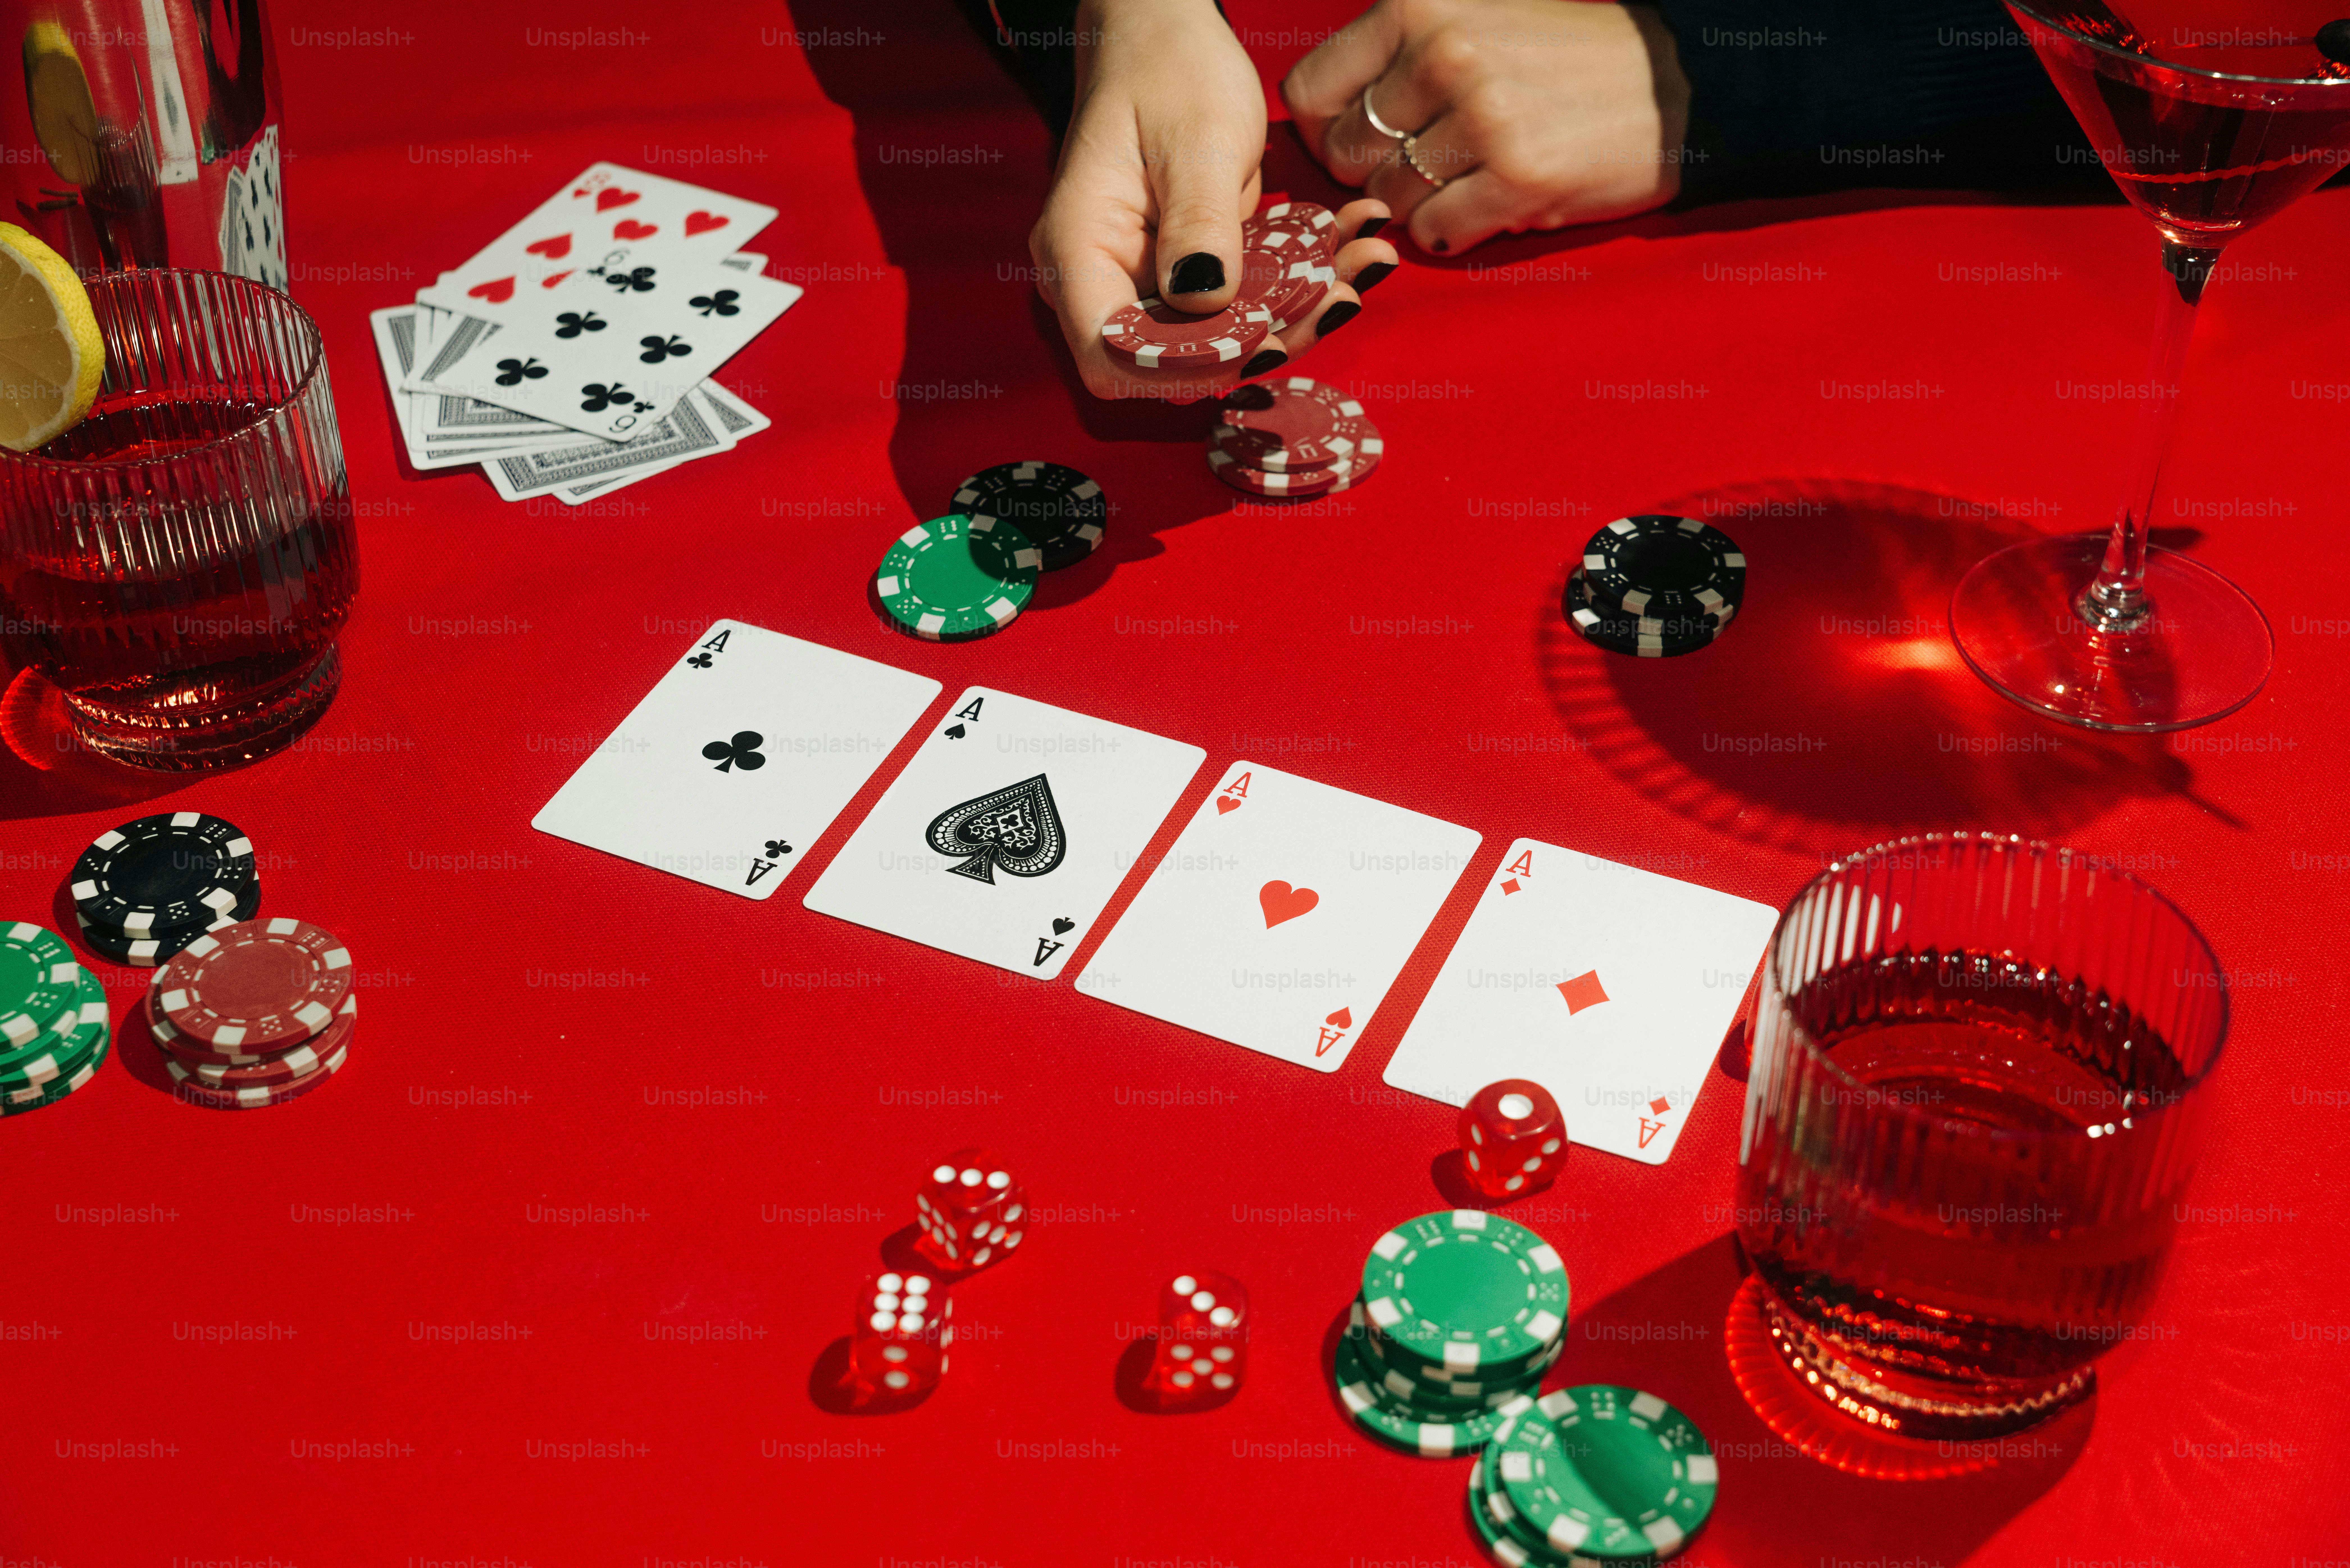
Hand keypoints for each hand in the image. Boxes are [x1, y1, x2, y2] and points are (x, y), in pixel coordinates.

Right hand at [1029, 0, 1399, 399]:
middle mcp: (1104, 279)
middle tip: (1341, 297)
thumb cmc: (1168, 69)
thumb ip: (1198, 225)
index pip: (1114, 354)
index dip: (1186, 366)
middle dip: (1263, 340)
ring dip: (1297, 312)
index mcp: (1080, 250)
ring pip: (1220, 335)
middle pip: (1175, 359)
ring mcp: (1147, 278)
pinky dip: (1297, 282)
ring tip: (1364, 264)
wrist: (1164, 33)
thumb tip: (1207, 303)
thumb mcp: (1194, 140)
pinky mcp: (1189, 269)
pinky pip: (1243, 298)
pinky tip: (1351, 249)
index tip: (1264, 339)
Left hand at [1283, 0, 1689, 253]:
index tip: (1361, 140)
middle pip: (1344, 153)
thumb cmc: (1559, 62)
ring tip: (1471, 176)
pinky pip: (1436, 232)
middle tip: (1430, 163)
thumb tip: (1321, 124)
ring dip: (1420, 203)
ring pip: (1388, 199)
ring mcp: (1482, 116)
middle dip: (1374, 172)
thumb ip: (1392, 62)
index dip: (1325, 130)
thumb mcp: (1469, 23)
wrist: (1672, 86)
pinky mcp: (1517, 177)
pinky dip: (1455, 230)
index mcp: (1419, 6)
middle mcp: (1444, 53)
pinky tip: (1492, 202)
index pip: (1310, 91)